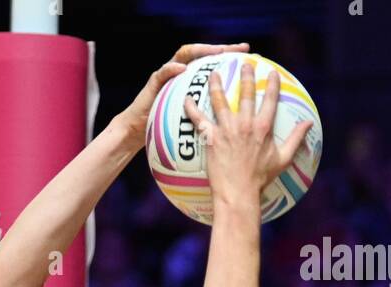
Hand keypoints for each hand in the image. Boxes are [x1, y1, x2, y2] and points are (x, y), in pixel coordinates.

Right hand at [114, 43, 249, 153]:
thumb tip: (232, 130)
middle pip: (205, 55)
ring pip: (185, 55)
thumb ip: (209, 122)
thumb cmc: (166, 133)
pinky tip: (181, 69)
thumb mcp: (192, 127)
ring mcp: (169, 75)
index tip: (253, 58)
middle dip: (224, 49)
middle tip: (241, 49)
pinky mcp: (154, 82)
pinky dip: (172, 69)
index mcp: (194, 85)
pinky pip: (163, 72)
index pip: (216, 67)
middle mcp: (183, 75)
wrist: (138, 131)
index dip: (234, 62)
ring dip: (201, 51)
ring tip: (215, 51)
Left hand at [183, 61, 312, 208]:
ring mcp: (228, 130)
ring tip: (213, 72)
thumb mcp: (283, 159)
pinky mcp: (212, 138)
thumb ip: (295, 138)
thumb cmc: (260, 178)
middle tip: (245, 64)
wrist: (238, 192)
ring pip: (220, 101)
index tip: (272, 72)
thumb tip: (308, 123)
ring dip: (217, 84)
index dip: (272, 84)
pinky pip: (199, 119)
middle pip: (246, 94)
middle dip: (246, 76)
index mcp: (264, 128)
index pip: (270, 100)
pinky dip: (191, 108)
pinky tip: (186, 98)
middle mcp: (246, 124)